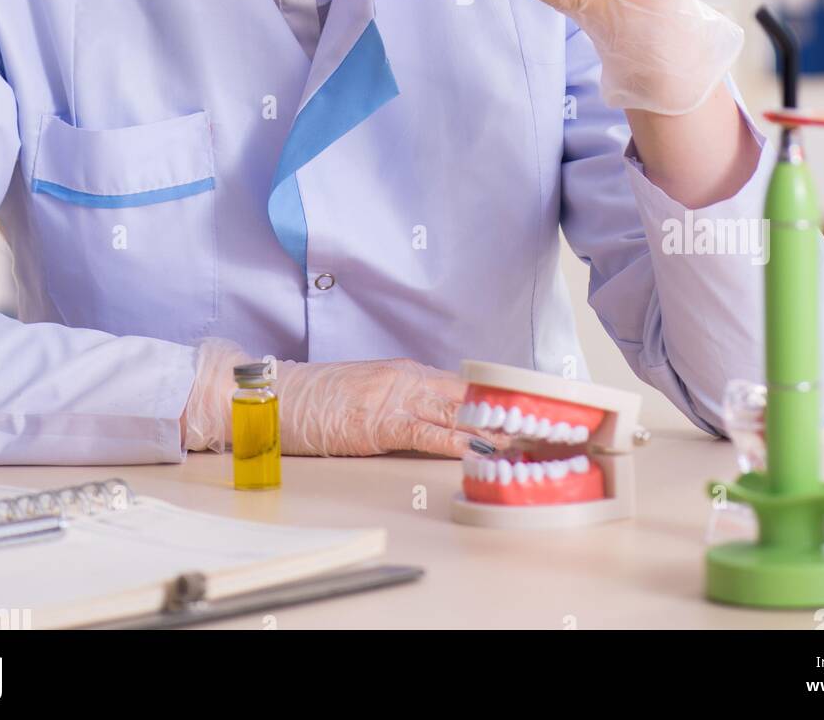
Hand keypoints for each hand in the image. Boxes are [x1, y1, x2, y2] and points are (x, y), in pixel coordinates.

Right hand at [183, 339, 517, 458]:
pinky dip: (456, 443)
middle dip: (507, 412)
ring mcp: (395, 398)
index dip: (501, 400)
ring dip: (493, 429)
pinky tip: (480, 452)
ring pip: (456, 412)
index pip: (466, 385)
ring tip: (528, 440)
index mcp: (408, 372)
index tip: (533, 410)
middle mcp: (408, 379)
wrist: (277, 395)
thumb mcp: (370, 393)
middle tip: (546, 425)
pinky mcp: (380, 422)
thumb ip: (405, 402)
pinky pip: (426, 434)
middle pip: (471, 396)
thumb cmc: (319, 400)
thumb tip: (440, 420)